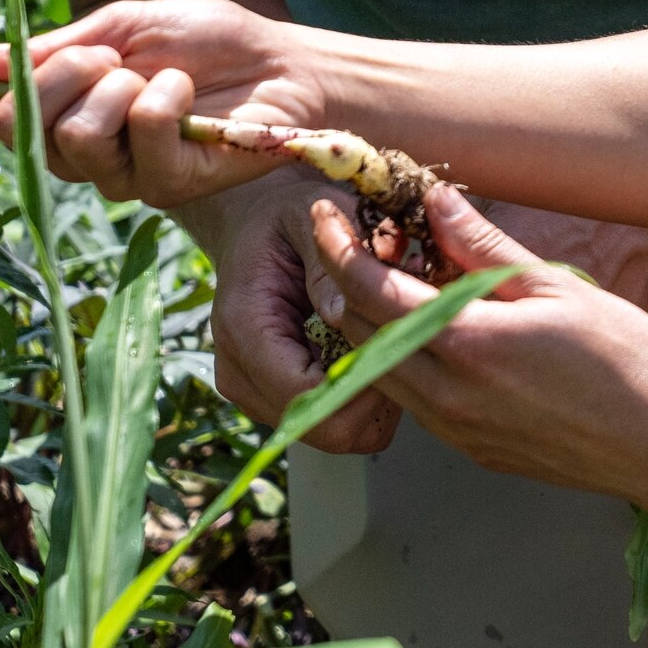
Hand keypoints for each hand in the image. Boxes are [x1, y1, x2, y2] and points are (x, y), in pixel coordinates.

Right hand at [0, 0, 332, 205]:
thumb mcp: (119, 27)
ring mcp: (122, 176)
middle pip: (18, 128)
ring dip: (115, 87)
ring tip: (155, 75)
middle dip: (61, 75)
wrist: (282, 58)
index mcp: (56, 110)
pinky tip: (188, 94)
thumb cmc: (203, 40)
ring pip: (73, 138)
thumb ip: (49, 49)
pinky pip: (139, 135)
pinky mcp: (169, 185)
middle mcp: (78, 153)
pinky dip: (163, 97)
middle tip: (111, 57)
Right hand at [196, 174, 402, 453]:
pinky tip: (372, 351)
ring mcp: (253, 390)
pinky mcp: (271, 396)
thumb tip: (342, 311)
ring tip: (390, 343)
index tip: (404, 349)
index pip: (306, 398)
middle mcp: (239, 369)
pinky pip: (332, 420)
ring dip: (372, 399)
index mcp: (245, 326)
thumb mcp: (311, 215)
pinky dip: (361, 395)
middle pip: (324, 429)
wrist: (256, 224)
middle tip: (407, 345)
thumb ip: (329, 258)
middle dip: (376, 396)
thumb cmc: (289, 215)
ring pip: (334, 433)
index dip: (365, 387)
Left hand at [307, 187, 647, 509]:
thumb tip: (437, 203)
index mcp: (466, 344)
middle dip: (344, 281)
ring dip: (369, 323)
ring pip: (377, 370)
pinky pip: (411, 397)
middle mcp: (446, 393)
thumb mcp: (557, 288)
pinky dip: (401, 357)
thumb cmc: (626, 362)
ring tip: (395, 280)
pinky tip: (435, 331)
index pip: (370, 290)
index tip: (326, 214)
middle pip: (357, 332)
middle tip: (361, 240)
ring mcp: (453, 428)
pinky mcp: (469, 448)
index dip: (338, 247)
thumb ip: (485, 247)